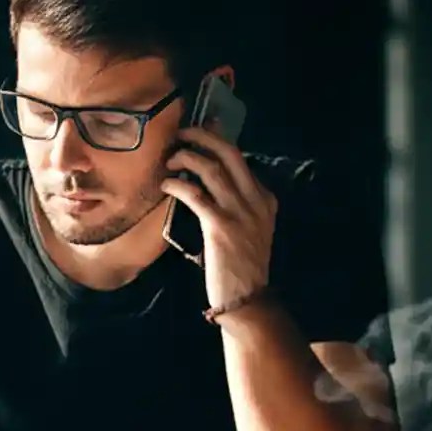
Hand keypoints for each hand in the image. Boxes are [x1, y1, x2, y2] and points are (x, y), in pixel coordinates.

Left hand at [161, 126, 277, 308]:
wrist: (247, 297)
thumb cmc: (240, 266)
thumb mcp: (249, 228)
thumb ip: (237, 204)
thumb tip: (208, 181)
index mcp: (264, 198)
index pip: (240, 159)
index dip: (217, 141)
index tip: (198, 133)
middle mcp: (256, 200)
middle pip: (229, 153)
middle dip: (203, 137)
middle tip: (182, 133)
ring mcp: (240, 212)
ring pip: (212, 169)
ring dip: (187, 158)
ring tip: (170, 158)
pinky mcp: (221, 226)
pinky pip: (196, 195)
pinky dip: (178, 185)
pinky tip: (166, 185)